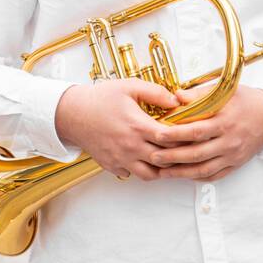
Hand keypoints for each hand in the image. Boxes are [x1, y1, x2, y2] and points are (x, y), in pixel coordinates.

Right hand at [55, 78, 202, 181]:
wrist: (71, 114)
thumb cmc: (100, 99)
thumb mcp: (129, 87)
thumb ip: (155, 92)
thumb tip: (177, 101)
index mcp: (138, 126)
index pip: (171, 140)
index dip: (185, 138)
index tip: (191, 133)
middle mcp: (131, 147)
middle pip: (165, 161)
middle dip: (178, 156)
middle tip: (187, 149)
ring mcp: (121, 159)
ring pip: (150, 175)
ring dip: (161, 168)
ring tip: (167, 158)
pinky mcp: (112, 166)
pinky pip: (132, 175)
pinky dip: (141, 170)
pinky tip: (145, 159)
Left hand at [146, 82, 262, 181]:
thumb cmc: (247, 100)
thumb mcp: (225, 90)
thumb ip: (199, 94)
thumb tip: (176, 96)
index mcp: (224, 120)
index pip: (195, 130)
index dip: (174, 135)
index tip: (157, 135)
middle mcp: (228, 140)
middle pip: (196, 153)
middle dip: (172, 157)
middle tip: (153, 156)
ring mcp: (233, 154)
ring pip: (203, 169)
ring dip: (181, 173)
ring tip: (163, 172)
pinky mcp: (236, 163)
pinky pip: (215, 175)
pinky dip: (199, 178)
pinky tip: (184, 176)